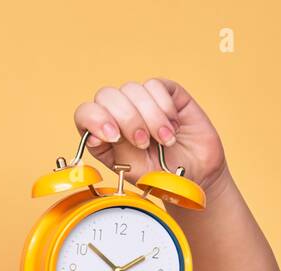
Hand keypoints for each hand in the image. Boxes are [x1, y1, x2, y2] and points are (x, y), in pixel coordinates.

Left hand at [74, 78, 228, 198]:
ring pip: (132, 90)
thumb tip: (93, 135)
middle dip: (126, 119)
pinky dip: (164, 107)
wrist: (195, 173)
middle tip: (143, 142)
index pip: (85, 113)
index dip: (95, 120)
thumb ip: (115, 149)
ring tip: (165, 140)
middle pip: (107, 96)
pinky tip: (173, 126)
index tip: (112, 136)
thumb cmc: (159, 175)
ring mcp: (140, 101)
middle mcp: (117, 114)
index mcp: (102, 134)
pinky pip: (155, 86)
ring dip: (150, 117)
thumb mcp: (133, 169)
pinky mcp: (164, 92)